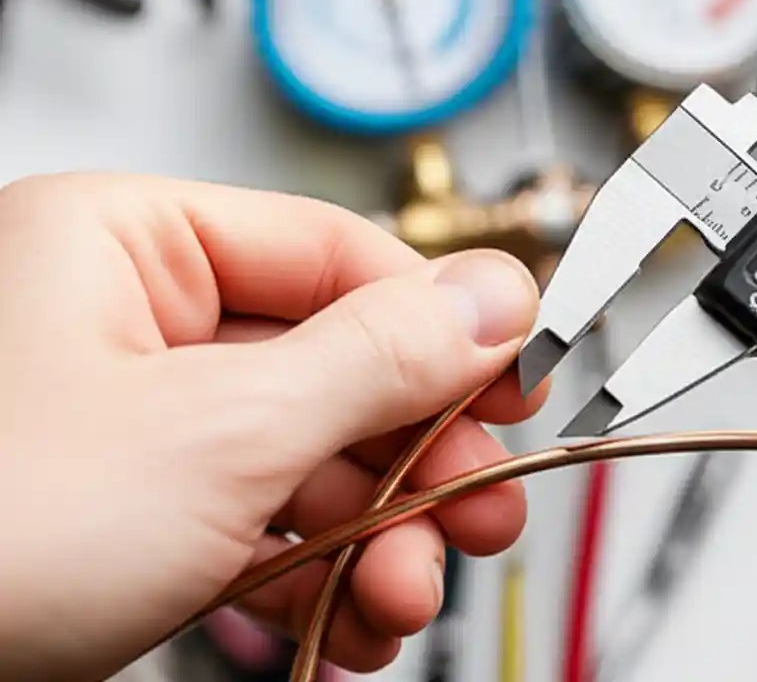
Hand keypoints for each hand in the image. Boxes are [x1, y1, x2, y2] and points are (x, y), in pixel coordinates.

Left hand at [0, 174, 547, 680]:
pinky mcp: (133, 514)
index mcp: (126, 245)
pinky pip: (258, 523)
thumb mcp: (220, 435)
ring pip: (305, 462)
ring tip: (398, 598)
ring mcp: (132, 427)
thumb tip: (490, 302)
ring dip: (374, 540)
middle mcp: (127, 324)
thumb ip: (378, 361)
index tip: (517, 382)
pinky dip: (313, 578)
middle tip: (480, 509)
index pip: (338, 254)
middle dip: (414, 463)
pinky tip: (343, 624)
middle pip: (334, 371)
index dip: (442, 325)